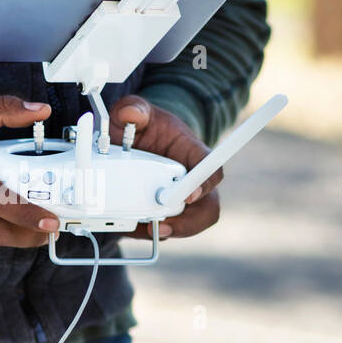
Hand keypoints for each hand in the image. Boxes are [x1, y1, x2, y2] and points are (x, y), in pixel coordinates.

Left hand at [108, 94, 221, 239]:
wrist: (134, 141)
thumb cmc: (144, 126)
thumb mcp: (137, 112)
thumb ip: (135, 109)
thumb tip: (132, 113)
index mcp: (193, 153)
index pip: (211, 169)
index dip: (206, 184)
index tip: (190, 195)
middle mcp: (193, 181)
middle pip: (207, 207)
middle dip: (188, 221)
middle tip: (161, 225)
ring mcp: (180, 201)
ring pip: (188, 224)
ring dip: (169, 231)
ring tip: (143, 229)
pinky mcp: (163, 214)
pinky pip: (162, 231)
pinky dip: (147, 233)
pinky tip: (130, 227)